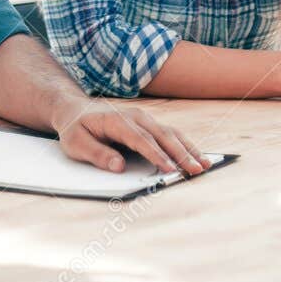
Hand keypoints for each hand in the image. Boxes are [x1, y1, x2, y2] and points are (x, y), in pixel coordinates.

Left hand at [51, 98, 208, 176]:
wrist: (76, 110)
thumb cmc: (76, 129)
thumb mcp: (76, 143)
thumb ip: (97, 154)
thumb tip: (119, 166)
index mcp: (118, 121)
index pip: (141, 139)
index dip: (156, 155)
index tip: (169, 169)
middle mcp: (136, 117)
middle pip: (163, 136)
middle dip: (181, 154)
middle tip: (195, 170)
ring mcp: (145, 120)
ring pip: (171, 134)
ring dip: (189, 149)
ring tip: (204, 165)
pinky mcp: (149, 126)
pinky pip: (170, 135)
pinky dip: (185, 146)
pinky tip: (196, 156)